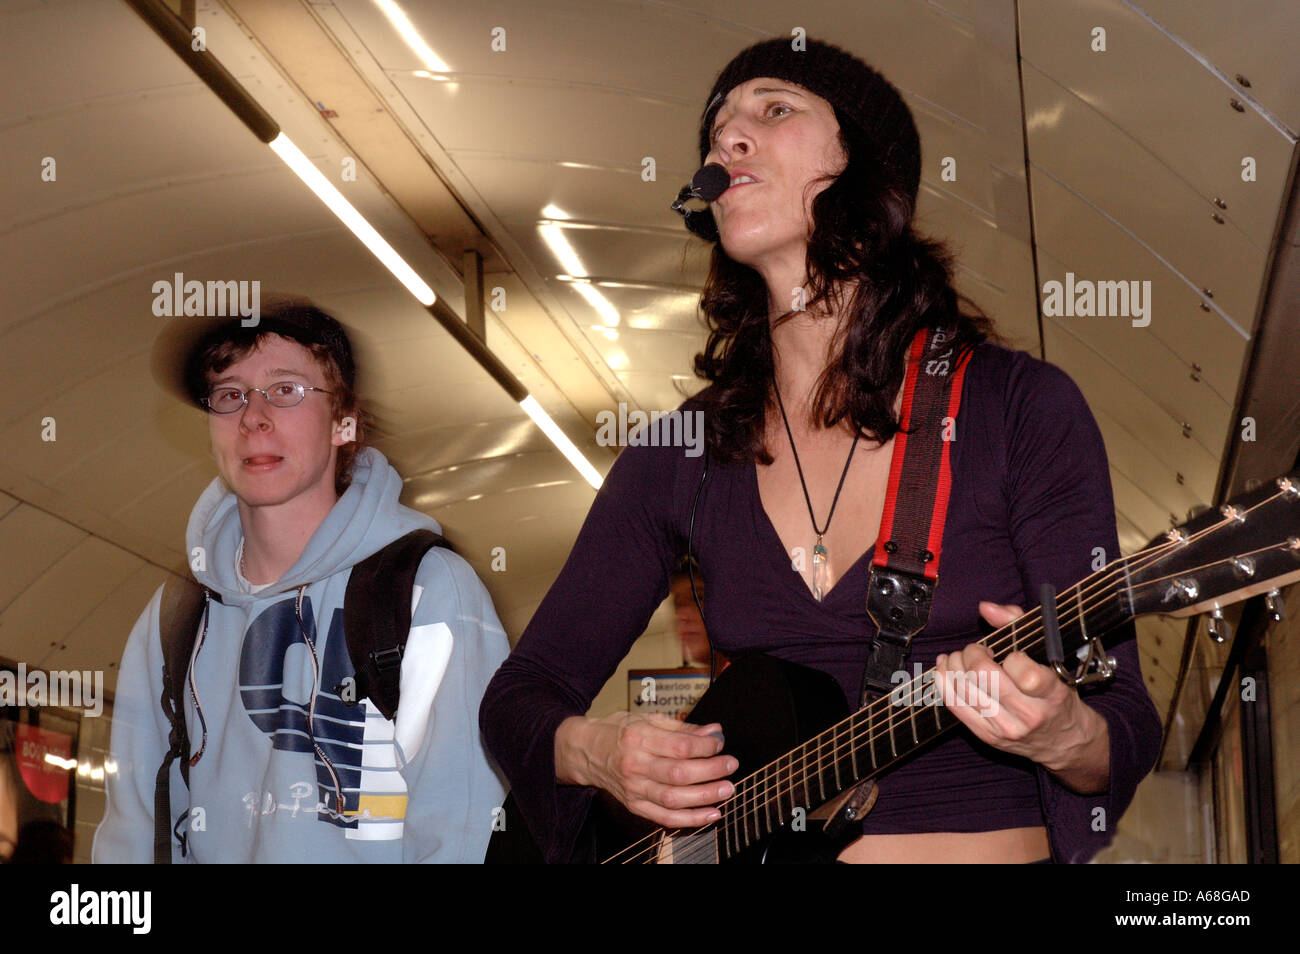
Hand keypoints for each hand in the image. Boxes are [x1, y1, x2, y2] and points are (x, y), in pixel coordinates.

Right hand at [554, 712, 738, 827]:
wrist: (586, 751)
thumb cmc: (619, 732)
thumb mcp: (648, 719)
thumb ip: (683, 728)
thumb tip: (714, 732)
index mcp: (638, 737)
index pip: (678, 746)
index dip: (705, 747)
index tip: (719, 744)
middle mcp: (635, 764)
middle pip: (678, 773)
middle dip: (710, 771)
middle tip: (730, 765)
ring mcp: (634, 788)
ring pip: (674, 798)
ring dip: (705, 796)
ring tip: (726, 790)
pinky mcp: (634, 805)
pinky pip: (665, 818)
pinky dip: (690, 819)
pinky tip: (710, 813)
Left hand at [930, 601, 1109, 792]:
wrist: (1063, 740)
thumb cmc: (1055, 693)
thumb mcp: (1050, 656)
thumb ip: (1018, 623)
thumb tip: (985, 607)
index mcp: (1051, 694)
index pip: (1026, 675)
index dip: (1011, 657)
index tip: (1010, 654)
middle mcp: (1029, 715)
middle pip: (984, 677)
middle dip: (972, 653)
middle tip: (976, 649)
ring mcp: (1006, 728)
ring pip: (964, 688)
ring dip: (955, 664)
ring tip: (960, 656)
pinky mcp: (986, 735)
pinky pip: (954, 704)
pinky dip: (943, 680)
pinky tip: (945, 667)